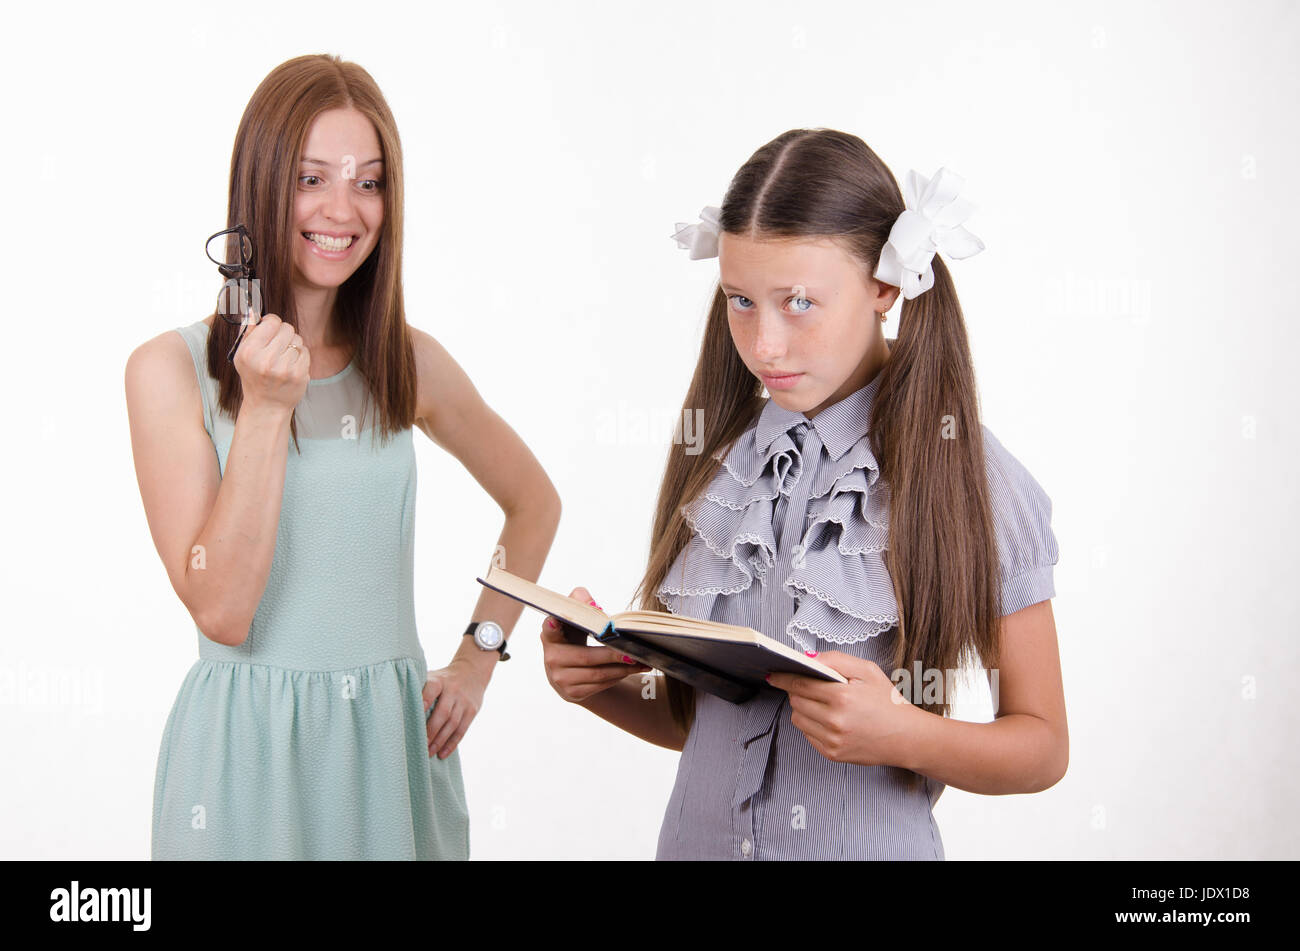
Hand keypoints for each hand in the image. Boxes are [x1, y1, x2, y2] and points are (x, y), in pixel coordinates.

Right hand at [233, 310, 309, 413]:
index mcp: (249, 352)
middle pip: (287, 328)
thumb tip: (253, 310)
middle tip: (277, 344)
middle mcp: (266, 360)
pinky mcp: (299, 374)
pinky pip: (305, 352)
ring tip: (283, 357)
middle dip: (283, 333)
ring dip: (292, 345)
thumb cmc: (254, 376)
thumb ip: (248, 331)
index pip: (272, 322)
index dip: (272, 322)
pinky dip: (300, 355)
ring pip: (298, 339)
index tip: (270, 328)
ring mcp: (285, 368)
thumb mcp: (242, 355)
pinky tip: (291, 365)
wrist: (267, 405)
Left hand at [423, 658, 488, 759]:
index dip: (424, 701)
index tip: (414, 714)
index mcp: (439, 681)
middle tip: (420, 745)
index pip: (431, 690)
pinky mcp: (472, 710)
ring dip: (440, 741)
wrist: (472, 671)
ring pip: (452, 724)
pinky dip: (452, 743)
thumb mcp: (433, 676)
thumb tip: (397, 706)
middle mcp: (453, 690)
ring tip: (428, 753)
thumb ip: (420, 688)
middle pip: (443, 713)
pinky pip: (462, 730)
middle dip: (431, 731)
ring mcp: (464, 701)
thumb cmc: (444, 678)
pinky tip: (442, 754)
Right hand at [540, 586, 649, 702]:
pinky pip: (600, 685)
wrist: (569, 670)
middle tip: (632, 652)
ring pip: (597, 674)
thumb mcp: (575, 618)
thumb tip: (595, 606)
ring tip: (640, 662)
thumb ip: (580, 601)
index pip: (549, 630)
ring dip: (621, 669)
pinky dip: (617, 677)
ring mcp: (560, 678)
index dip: (551, 626)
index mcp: (550, 635)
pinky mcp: (571, 693)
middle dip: (612, 655)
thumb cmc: (575, 636)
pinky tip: (630, 670)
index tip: (554, 620)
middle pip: (586, 657)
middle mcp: (552, 658)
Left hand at [765, 650, 918, 766]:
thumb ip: (836, 660)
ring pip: (798, 718)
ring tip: (823, 704)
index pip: (800, 683)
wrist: (906, 737)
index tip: (773, 674)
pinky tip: (829, 719)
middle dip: (798, 691)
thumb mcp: (867, 671)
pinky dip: (812, 724)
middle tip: (811, 687)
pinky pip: (807, 734)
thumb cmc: (888, 701)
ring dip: (803, 708)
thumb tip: (808, 659)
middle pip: (796, 701)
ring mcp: (832, 740)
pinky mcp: (832, 754)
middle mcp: (835, 720)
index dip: (784, 677)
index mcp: (843, 696)